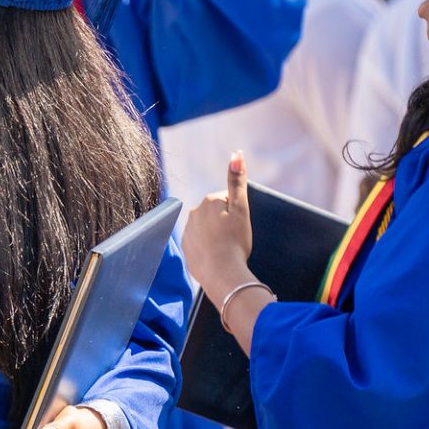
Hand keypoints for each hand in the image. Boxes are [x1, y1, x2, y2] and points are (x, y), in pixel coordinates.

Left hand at [181, 151, 254, 297]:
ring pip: (208, 229)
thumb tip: (236, 153)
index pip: (228, 201)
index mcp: (208, 201)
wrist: (222, 275)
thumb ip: (237, 181)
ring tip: (227, 249)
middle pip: (217, 214)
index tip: (240, 226)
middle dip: (226, 223)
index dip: (238, 214)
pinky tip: (217, 257)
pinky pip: (201, 244)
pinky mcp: (186, 248)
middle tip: (235, 239)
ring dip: (217, 236)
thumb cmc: (235, 242)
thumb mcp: (241, 209)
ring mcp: (188, 231)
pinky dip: (209, 249)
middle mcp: (194, 213)